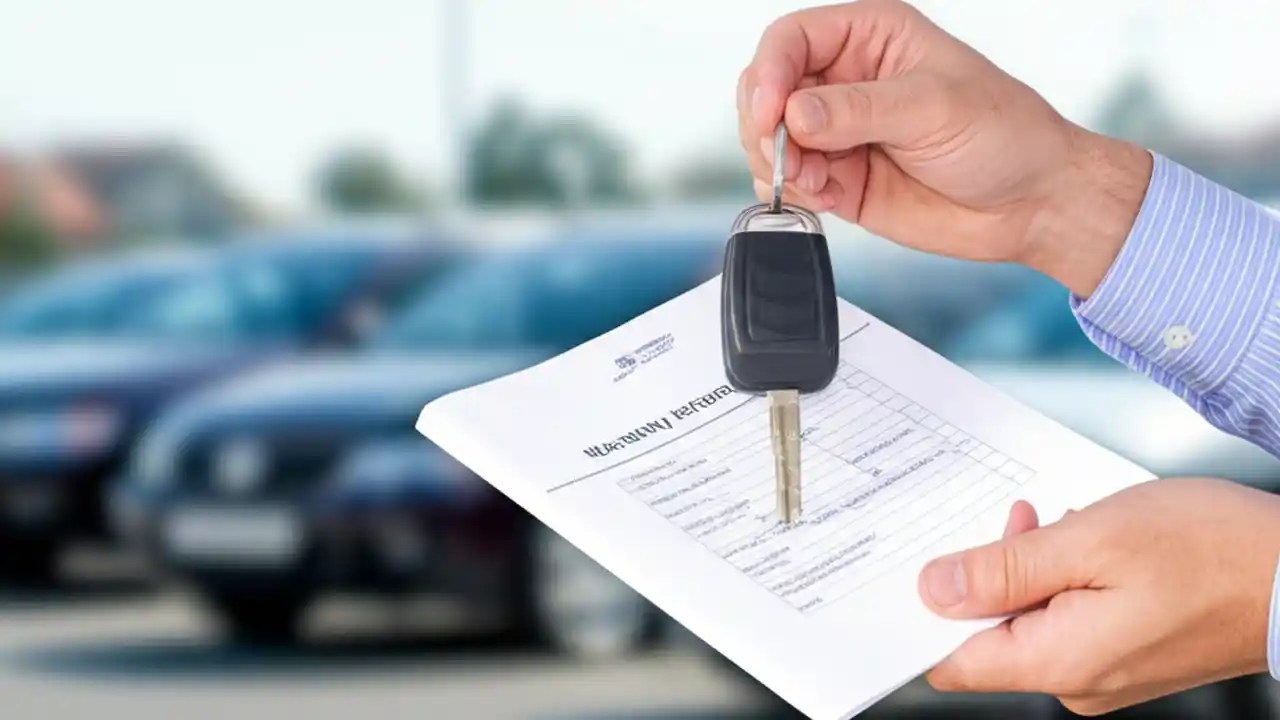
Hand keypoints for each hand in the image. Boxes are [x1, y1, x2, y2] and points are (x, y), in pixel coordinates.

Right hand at [737, 0, 1152, 297]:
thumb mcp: (934, 107)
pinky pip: (790, 183)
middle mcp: (846, 81)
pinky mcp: (838, 179)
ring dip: (778, 164)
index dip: (769, 74)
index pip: (790, 39)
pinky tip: (828, 198)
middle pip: (766, 90)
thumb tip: (793, 114)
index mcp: (871, 37)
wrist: (1030, 202)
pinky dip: (795, 194)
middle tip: (788, 156)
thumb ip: (859, 110)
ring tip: (818, 182)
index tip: (768, 115)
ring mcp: (839, 133)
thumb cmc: (1004, 134)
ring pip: (769, 141)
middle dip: (765, 125)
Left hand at [917, 479, 1279, 714]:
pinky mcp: (1123, 655)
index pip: (951, 661)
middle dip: (992, 570)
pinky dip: (1066, 577)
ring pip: (1028, 616)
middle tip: (1024, 522)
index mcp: (1057, 662)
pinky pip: (1066, 617)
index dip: (922, 616)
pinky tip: (1094, 545)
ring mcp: (1101, 672)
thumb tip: (934, 589)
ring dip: (1034, 565)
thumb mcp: (1091, 542)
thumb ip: (1004, 570)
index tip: (914, 570)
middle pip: (987, 630)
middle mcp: (1075, 681)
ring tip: (1076, 528)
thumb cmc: (1212, 552)